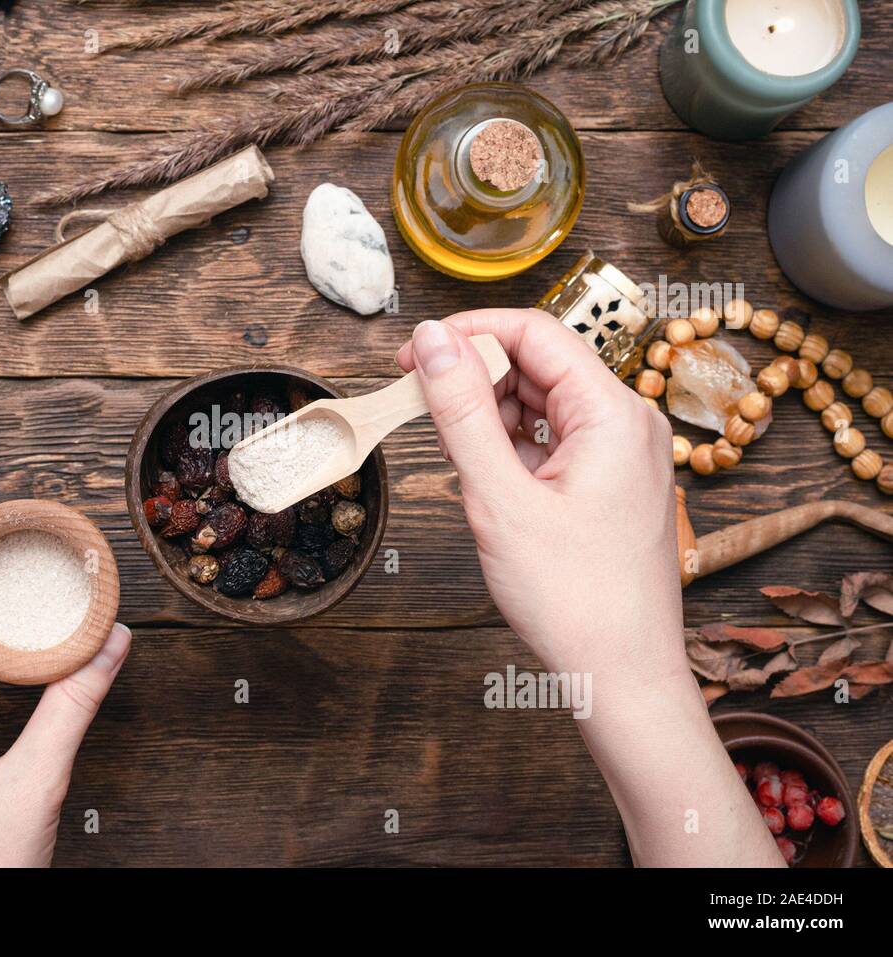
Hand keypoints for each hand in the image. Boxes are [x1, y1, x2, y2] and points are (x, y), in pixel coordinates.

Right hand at [397, 309, 680, 680]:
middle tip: (421, 406)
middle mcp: (627, 423)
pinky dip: (513, 448)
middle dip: (476, 377)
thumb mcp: (501, 498)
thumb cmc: (574, 599)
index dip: (467, 333)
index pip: (535, 332)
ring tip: (457, 457)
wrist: (622, 676)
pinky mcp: (611, 483)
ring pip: (544, 403)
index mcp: (613, 413)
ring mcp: (623, 454)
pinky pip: (555, 440)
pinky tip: (487, 477)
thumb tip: (433, 342)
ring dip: (491, 416)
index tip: (414, 354)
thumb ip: (462, 413)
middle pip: (540, 364)